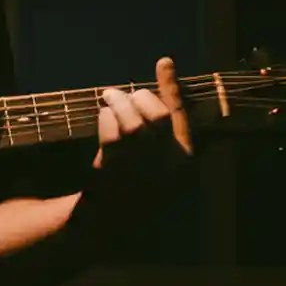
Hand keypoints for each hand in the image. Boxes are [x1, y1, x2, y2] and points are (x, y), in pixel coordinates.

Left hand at [67, 57, 193, 261]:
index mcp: (183, 163)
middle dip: (139, 97)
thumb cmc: (132, 188)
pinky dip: (106, 118)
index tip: (164, 61)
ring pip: (133, 121)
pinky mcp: (117, 171)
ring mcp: (142, 169)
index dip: (171, 87)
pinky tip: (102, 116)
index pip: (181, 116)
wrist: (108, 224)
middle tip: (121, 93)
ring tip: (108, 97)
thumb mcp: (155, 165)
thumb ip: (158, 136)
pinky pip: (112, 132)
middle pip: (158, 115)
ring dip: (118, 103)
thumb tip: (147, 95)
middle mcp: (168, 167)